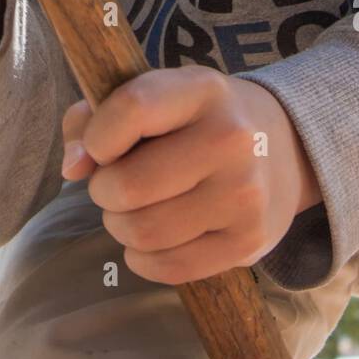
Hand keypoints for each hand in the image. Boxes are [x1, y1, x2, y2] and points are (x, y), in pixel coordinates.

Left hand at [60, 67, 321, 284]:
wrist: (285, 145)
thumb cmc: (197, 118)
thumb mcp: (156, 94)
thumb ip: (95, 117)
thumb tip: (72, 167)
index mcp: (203, 90)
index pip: (131, 110)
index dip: (97, 136)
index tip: (100, 146)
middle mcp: (231, 139)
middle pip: (127, 185)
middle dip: (105, 190)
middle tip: (117, 184)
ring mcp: (244, 195)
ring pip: (142, 232)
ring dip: (121, 226)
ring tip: (136, 209)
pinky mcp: (249, 243)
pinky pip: (169, 268)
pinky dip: (144, 259)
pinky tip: (155, 238)